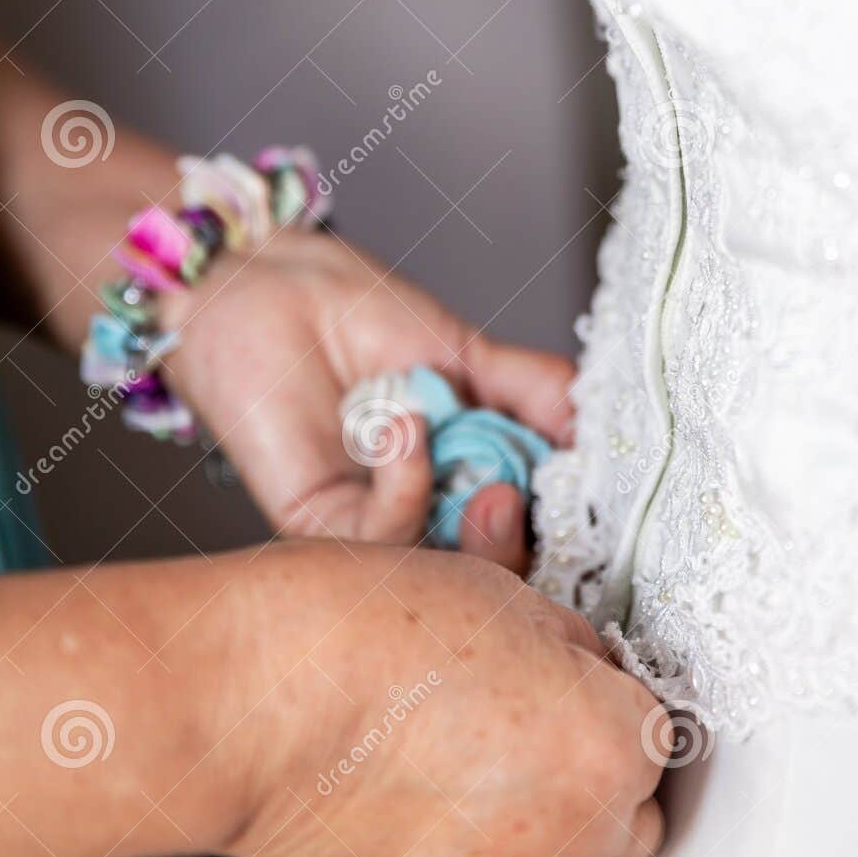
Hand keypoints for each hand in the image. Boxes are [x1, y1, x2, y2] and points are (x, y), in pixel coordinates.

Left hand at [159, 228, 574, 570]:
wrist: (260, 285)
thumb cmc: (348, 313)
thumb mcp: (465, 349)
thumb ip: (533, 389)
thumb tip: (597, 429)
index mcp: (464, 474)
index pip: (526, 526)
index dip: (559, 523)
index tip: (585, 492)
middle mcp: (422, 510)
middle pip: (486, 571)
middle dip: (514, 545)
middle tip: (519, 497)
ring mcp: (370, 523)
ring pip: (437, 570)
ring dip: (466, 525)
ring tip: (478, 471)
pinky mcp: (317, 526)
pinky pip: (378, 538)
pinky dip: (405, 485)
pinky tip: (402, 427)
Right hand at [223, 542, 665, 856]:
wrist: (255, 705)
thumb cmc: (359, 638)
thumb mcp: (504, 596)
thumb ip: (569, 651)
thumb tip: (581, 672)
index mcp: (610, 745)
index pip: (652, 725)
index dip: (604, 691)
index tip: (572, 679)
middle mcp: (577, 836)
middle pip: (630, 812)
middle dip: (596, 768)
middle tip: (538, 720)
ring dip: (553, 826)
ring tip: (488, 766)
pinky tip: (439, 803)